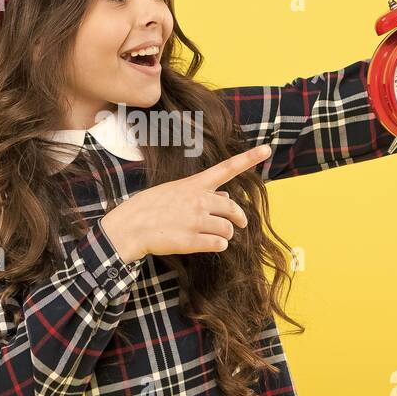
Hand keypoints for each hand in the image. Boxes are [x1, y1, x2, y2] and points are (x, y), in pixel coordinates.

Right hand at [101, 145, 271, 262]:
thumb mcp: (173, 192)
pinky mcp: (193, 241)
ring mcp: (196, 220)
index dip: (249, 158)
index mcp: (193, 185)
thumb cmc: (148, 208)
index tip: (267, 149)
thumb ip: (200, 192)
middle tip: (240, 224)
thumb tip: (225, 195)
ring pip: (228, 230)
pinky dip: (217, 247)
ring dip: (224, 235)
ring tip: (211, 236)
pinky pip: (219, 245)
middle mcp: (198, 200)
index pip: (226, 168)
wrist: (129, 227)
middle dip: (239, 218)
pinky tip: (205, 245)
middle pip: (233, 208)